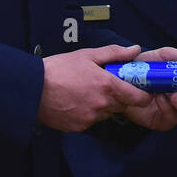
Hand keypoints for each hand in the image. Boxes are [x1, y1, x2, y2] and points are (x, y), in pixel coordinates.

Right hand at [38, 44, 153, 132]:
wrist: (33, 88)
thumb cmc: (58, 69)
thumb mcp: (87, 55)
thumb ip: (114, 53)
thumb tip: (134, 50)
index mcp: (107, 85)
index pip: (138, 98)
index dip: (143, 96)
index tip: (141, 92)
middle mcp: (102, 104)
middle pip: (122, 106)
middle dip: (118, 98)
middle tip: (104, 87)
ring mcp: (90, 117)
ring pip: (106, 113)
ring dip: (102, 105)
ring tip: (85, 92)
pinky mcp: (79, 127)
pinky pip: (91, 121)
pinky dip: (87, 113)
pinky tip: (75, 102)